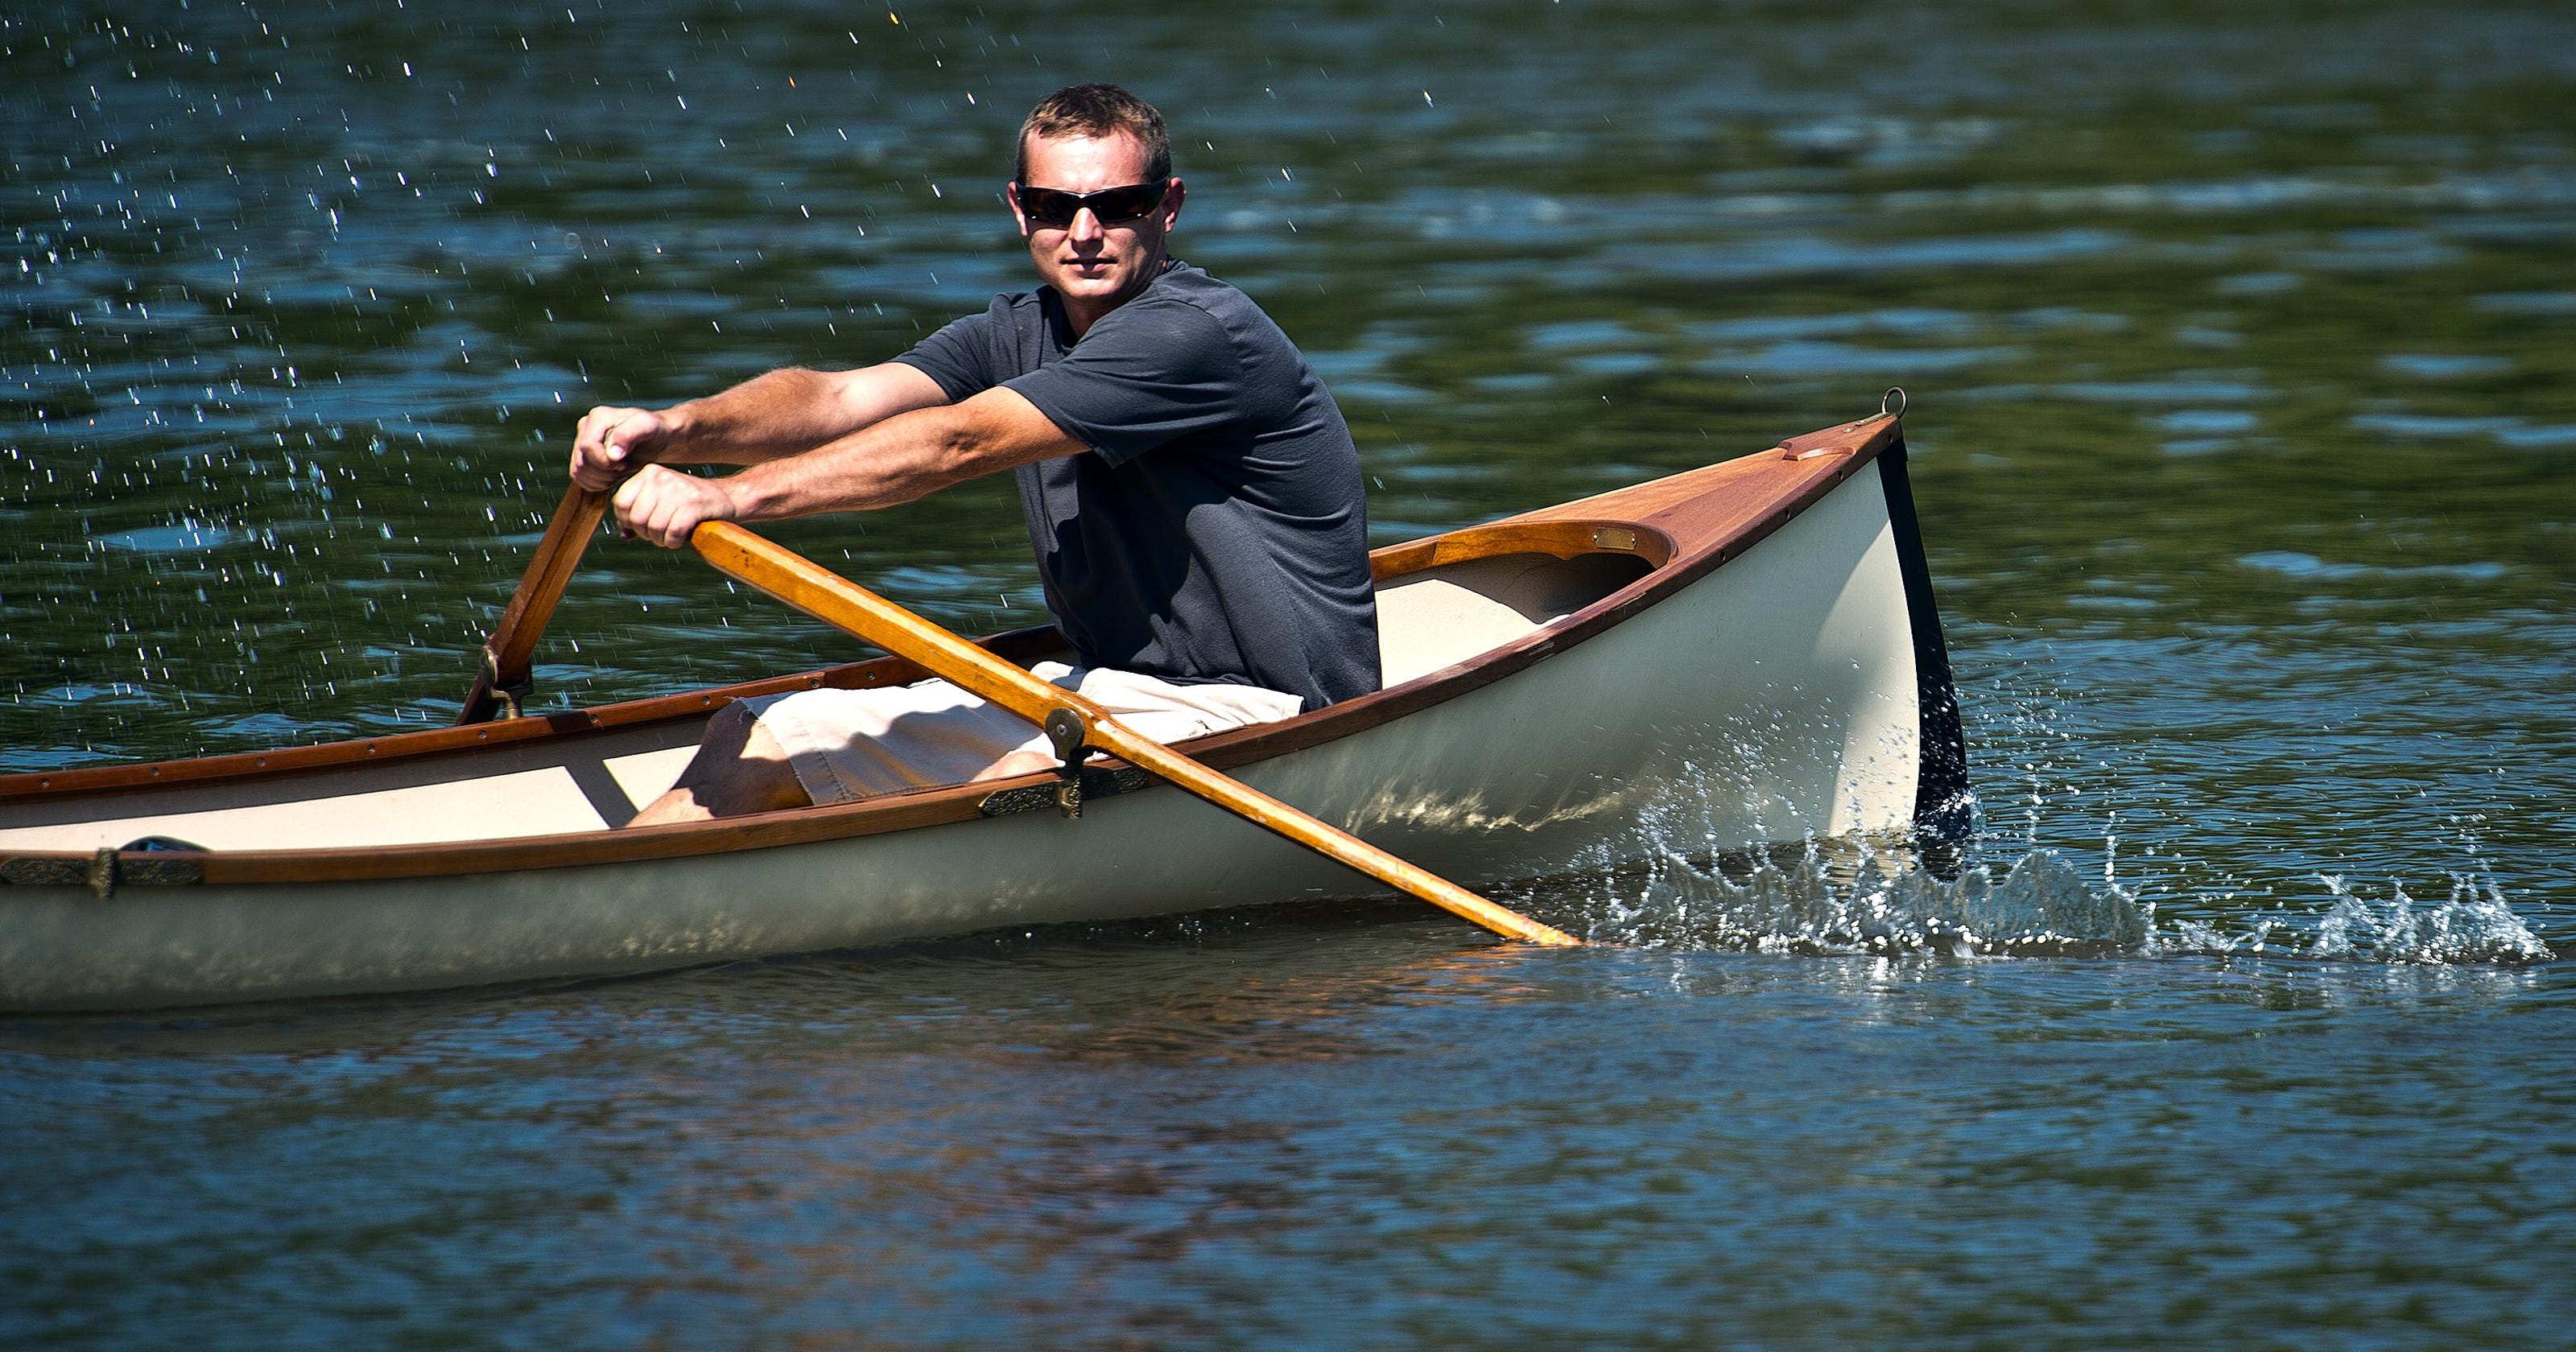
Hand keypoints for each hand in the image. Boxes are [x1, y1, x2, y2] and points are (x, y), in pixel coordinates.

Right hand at [570, 404, 672, 490]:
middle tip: (624, 468)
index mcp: (597, 417)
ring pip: (579, 472)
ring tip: (620, 471)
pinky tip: (613, 476)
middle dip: (605, 472)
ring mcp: (582, 442)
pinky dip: (597, 483)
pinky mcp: (583, 457)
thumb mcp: (647, 427)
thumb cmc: (654, 430)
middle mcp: (586, 427)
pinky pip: (580, 478)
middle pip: (582, 462)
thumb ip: (628, 435)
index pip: (587, 447)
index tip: (624, 463)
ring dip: (601, 479)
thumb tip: (611, 453)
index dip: (604, 461)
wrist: (656, 438)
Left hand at [611, 464, 736, 548]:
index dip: (627, 521)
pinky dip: (674, 542)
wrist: (727, 498)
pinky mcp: (694, 504)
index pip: (620, 502)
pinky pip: (673, 533)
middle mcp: (661, 477)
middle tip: (660, 534)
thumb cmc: (691, 503)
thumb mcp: (661, 499)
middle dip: (646, 534)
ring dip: (662, 540)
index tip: (641, 527)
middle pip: (636, 518)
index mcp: (649, 472)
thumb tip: (624, 534)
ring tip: (672, 536)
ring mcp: (678, 490)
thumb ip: (639, 512)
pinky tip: (681, 538)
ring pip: (654, 528)